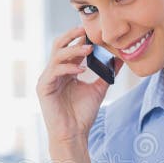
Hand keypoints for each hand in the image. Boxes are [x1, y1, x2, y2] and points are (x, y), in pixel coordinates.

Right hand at [35, 26, 123, 145]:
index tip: (95, 31)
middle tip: (85, 28)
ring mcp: (48, 79)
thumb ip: (107, 73)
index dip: (81, 38)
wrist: (74, 134)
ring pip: (57, 55)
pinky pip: (54, 71)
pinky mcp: (43, 87)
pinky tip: (81, 69)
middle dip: (71, 35)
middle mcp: (55, 72)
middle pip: (59, 45)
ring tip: (88, 48)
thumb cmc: (83, 114)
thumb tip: (120, 59)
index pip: (72, 48)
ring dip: (73, 49)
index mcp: (66, 70)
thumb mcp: (99, 89)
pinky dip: (68, 67)